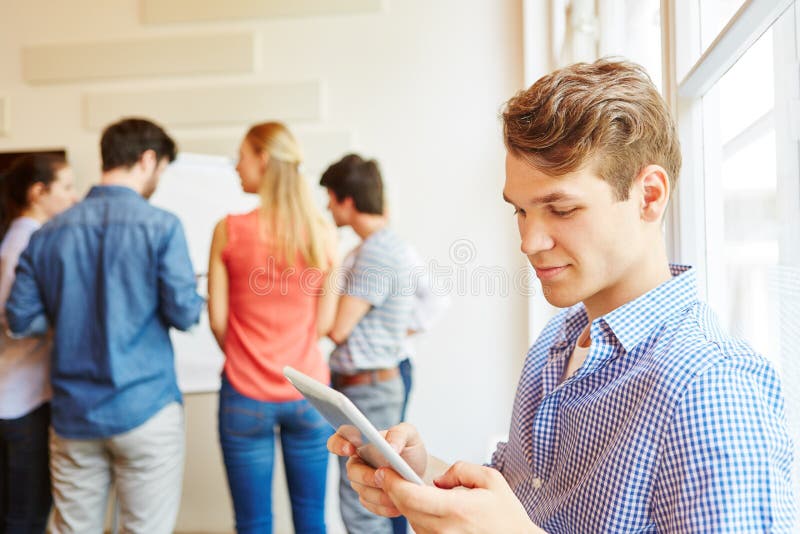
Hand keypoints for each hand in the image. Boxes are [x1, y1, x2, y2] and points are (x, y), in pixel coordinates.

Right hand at [327, 423, 428, 516]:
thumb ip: (399, 434)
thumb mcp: (410, 434)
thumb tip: (390, 446)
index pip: (340, 438)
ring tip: (399, 491)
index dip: (339, 443)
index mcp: (362, 440)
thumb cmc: (411, 450)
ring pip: (362, 490)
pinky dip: (384, 505)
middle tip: (383, 476)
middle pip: (352, 471)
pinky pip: (370, 505)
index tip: (350, 448)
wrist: (421, 474)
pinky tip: (397, 503)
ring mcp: (360, 482)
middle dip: (367, 476)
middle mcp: (357, 461)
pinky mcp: (367, 498)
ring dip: (380, 493)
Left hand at [377, 461, 543, 533]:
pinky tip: (425, 507)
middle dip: (393, 490)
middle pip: (405, 509)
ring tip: (408, 489)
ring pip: (411, 521)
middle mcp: (446, 530)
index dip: (392, 482)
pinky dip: (418, 517)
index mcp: (457, 509)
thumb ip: (461, 470)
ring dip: (406, 505)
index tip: (384, 471)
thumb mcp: (491, 480)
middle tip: (388, 475)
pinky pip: (421, 531)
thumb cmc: (507, 516)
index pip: (410, 496)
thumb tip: (438, 479)